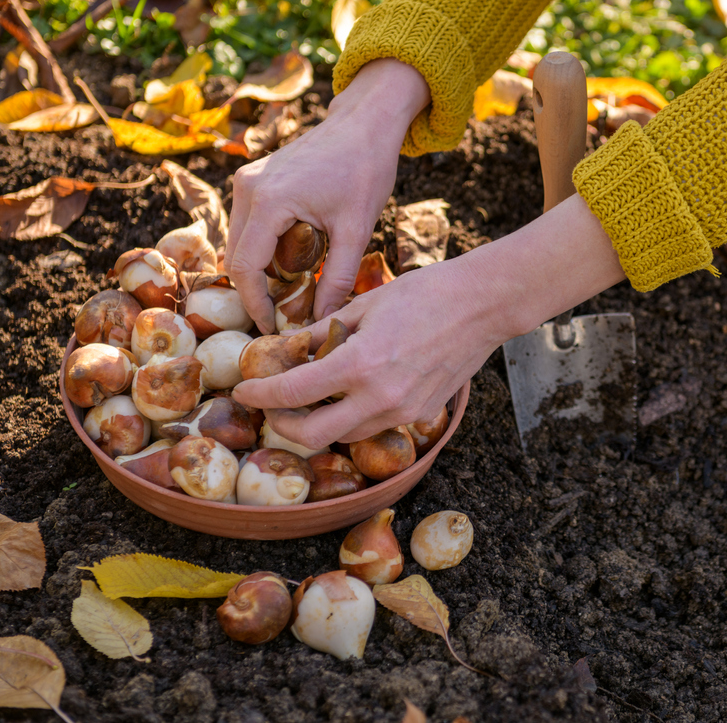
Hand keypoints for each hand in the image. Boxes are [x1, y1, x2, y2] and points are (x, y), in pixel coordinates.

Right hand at [225, 59, 430, 333]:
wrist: (364, 123)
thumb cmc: (365, 170)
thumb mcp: (356, 230)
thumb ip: (338, 278)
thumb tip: (322, 322)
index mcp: (270, 200)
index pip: (246, 268)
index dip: (255, 304)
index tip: (273, 328)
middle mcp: (247, 188)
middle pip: (237, 257)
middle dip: (258, 290)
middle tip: (287, 314)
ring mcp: (247, 180)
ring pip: (240, 242)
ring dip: (262, 269)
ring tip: (295, 289)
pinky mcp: (253, 178)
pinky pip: (249, 225)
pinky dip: (265, 247)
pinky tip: (295, 260)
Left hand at [232, 194, 627, 445]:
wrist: (483, 305)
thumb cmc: (426, 293)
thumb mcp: (365, 305)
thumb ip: (323, 333)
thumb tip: (289, 349)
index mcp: (359, 364)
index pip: (292, 393)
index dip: (259, 395)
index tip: (243, 391)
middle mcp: (379, 398)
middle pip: (311, 434)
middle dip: (283, 424)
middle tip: (272, 404)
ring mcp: (402, 411)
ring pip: (344, 434)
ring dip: (319, 422)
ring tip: (310, 396)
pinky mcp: (420, 414)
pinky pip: (374, 425)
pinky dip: (353, 414)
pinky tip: (351, 391)